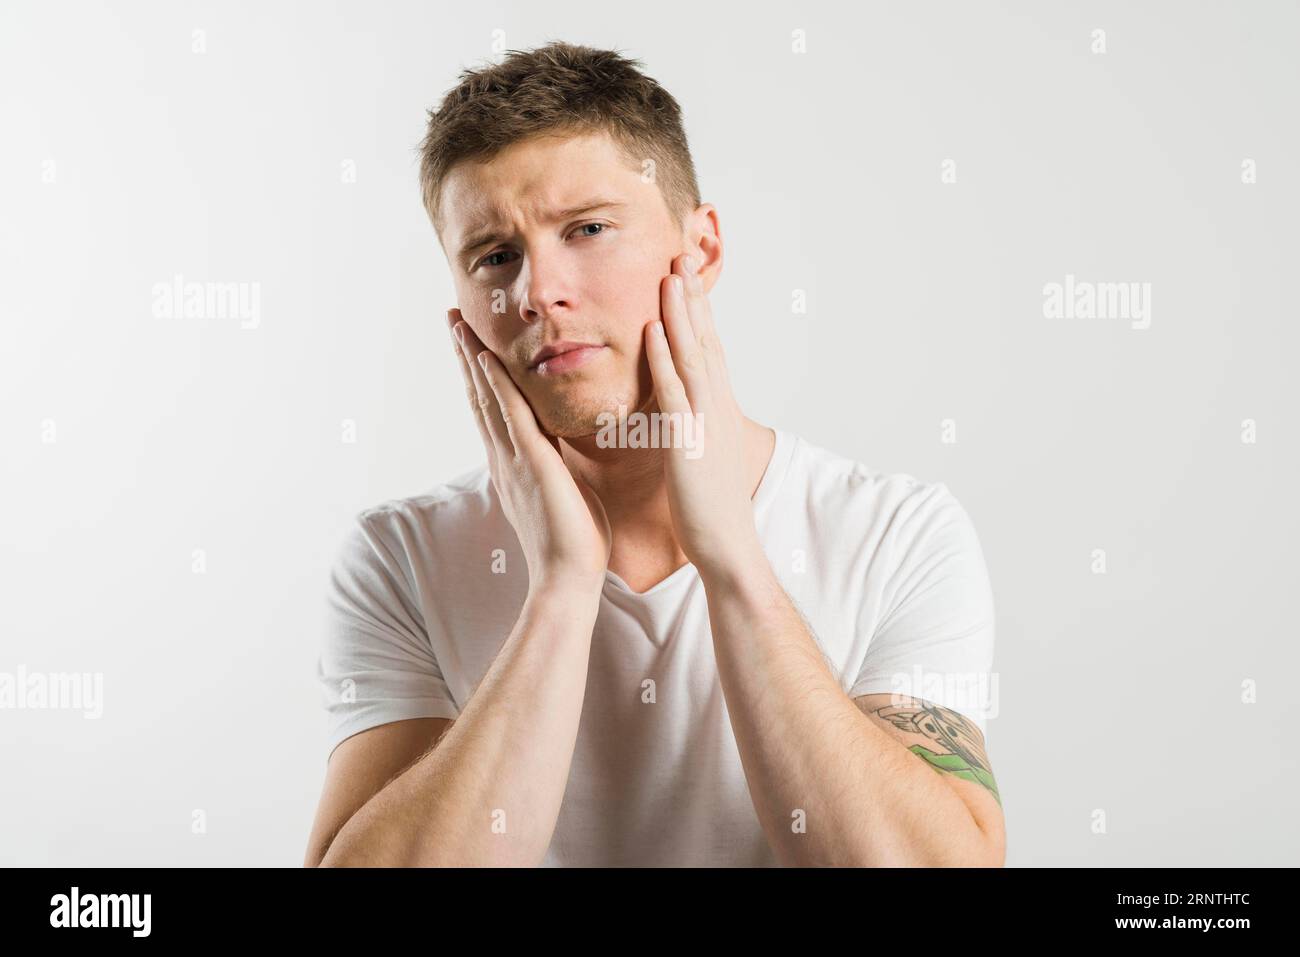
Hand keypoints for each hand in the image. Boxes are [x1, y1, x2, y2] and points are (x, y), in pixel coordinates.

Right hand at [448, 308, 612, 593]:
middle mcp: (505, 458)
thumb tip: (562, 450)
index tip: (472, 345)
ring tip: (458, 322)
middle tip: (453, 318)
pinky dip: (496, 386)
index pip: (492, 410)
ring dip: (471, 358)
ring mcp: (513, 459)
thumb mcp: (564, 492)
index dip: (480, 376)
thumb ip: (558, 466)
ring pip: (487, 398)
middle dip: (466, 356)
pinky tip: (485, 358)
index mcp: (514, 464)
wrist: (567, 579)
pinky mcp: (531, 464)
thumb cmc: (574, 543)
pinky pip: (510, 416)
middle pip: (479, 396)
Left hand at [643, 254, 763, 579]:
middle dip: (694, 298)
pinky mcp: (688, 440)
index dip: (698, 314)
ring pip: (692, 355)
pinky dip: (664, 357)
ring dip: (681, 313)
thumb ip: (695, 430)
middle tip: (682, 255)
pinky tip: (653, 329)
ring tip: (670, 274)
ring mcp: (704, 421)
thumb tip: (685, 414)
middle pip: (705, 341)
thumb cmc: (711, 510)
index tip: (687, 280)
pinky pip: (674, 391)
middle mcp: (716, 407)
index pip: (708, 351)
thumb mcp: (704, 458)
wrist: (728, 547)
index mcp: (717, 411)